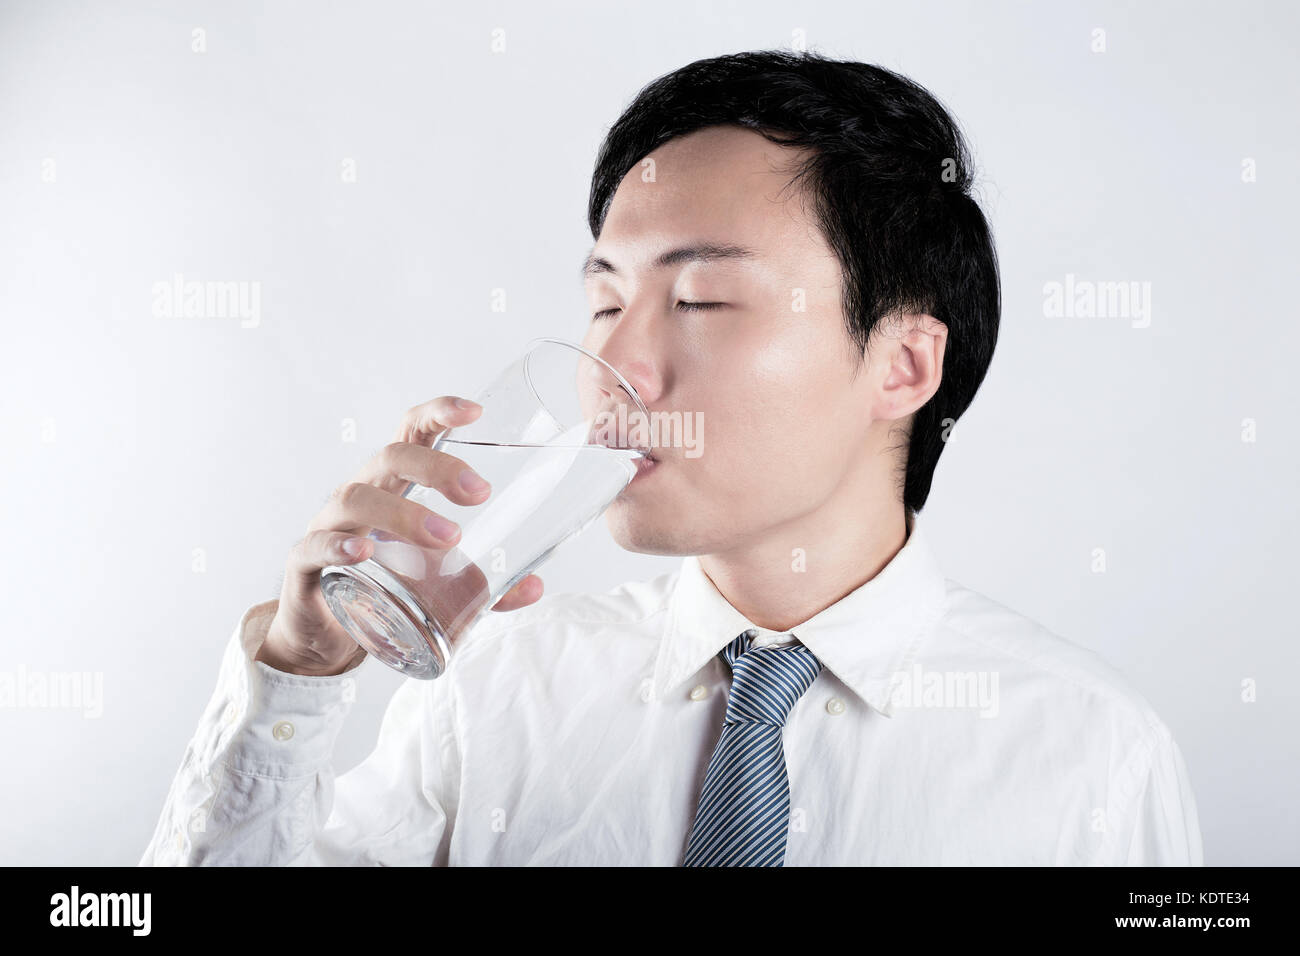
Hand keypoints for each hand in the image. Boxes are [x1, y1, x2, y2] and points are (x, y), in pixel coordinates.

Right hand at [255, 396, 543, 675]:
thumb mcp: (437, 580)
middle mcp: (361, 493)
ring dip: (404, 513)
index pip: (412, 432)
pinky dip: (339, 544)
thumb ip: (483, 584)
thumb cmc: (382, 581)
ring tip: (448, 538)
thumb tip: (535, 586)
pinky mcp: (305, 565)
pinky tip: (364, 551)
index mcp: (394, 485)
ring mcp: (329, 525)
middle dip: (437, 467)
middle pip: (392, 457)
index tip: (475, 411)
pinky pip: (316, 544)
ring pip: (357, 498)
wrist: (323, 628)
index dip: (439, 413)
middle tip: (480, 493)